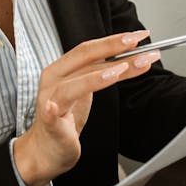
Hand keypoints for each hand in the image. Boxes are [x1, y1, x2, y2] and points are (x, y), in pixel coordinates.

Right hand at [13, 30, 158, 185]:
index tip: (139, 36)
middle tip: (136, 45)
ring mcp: (50, 102)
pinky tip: (53, 108)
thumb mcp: (89, 91)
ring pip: (70, 86)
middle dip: (111, 49)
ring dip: (94, 78)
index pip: (88, 49)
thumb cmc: (67, 117)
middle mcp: (54, 81)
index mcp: (62, 69)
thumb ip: (107, 73)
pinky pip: (49, 118)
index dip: (113, 40)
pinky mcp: (49, 126)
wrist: (47, 149)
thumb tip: (134, 57)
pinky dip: (51, 112)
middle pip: (82, 59)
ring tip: (117, 72)